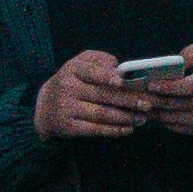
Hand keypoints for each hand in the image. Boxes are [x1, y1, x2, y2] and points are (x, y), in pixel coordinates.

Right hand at [30, 52, 146, 142]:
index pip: (91, 72)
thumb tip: (121, 69)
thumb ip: (101, 60)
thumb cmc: (72, 81)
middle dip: (128, 100)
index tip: (123, 81)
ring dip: (125, 117)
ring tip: (142, 118)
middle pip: (102, 95)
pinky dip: (113, 130)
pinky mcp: (69, 127)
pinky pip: (95, 129)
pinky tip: (128, 129)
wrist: (45, 106)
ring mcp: (67, 108)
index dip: (107, 77)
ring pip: (101, 114)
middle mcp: (68, 88)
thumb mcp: (81, 63)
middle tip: (148, 104)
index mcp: (73, 69)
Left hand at [145, 42, 192, 135]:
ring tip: (139, 102)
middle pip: (176, 105)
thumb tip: (175, 63)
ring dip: (154, 111)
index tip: (151, 84)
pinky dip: (160, 120)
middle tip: (137, 94)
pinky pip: (173, 127)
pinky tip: (149, 110)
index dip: (168, 87)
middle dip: (155, 100)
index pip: (188, 88)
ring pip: (172, 118)